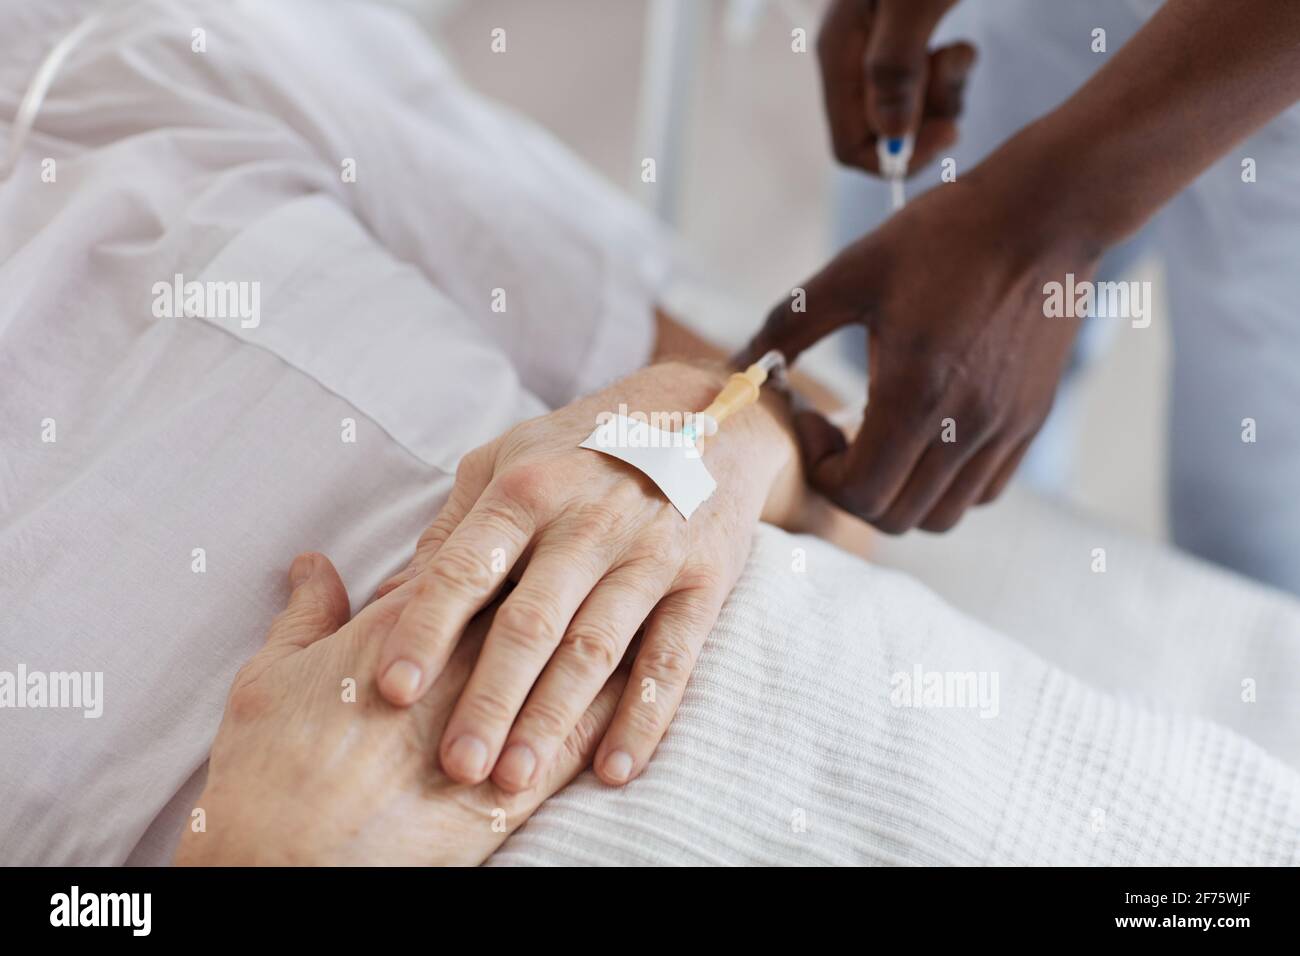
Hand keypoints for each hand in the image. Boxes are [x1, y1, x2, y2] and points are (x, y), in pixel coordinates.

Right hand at [175, 553, 625, 865]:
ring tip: (635, 598)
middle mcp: (458, 664)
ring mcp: (492, 722)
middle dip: (562, 571)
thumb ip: (306, 612)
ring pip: (565, 660)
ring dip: (602, 629)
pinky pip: (582, 738)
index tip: (524, 520)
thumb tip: (313, 563)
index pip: (468, 563)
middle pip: (530, 599)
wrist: (287, 861)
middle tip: (591, 544)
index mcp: (403, 624)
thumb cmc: (268, 768)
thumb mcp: (272, 675)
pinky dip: (617, 713)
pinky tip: (640, 691)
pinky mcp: (513, 788)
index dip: (496, 543)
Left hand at [372, 362, 803, 790]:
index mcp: (526, 489)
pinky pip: (671, 660)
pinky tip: (613, 770)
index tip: (392, 688)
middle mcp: (588, 521)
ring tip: (516, 780)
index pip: (466, 567)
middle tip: (457, 764)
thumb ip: (453, 529)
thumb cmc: (581, 447)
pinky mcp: (702, 582)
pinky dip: (644, 718)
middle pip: (531, 622)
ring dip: (555, 720)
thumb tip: (386, 599)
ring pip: (595, 649)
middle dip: (490, 697)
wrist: (704, 417)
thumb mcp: (508, 459)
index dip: (427, 628)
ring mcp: (650, 553)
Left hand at [738, 161, 1098, 533]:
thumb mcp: (851, 272)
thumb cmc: (943, 236)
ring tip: (882, 438)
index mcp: (915, 396)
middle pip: (895, 519)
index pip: (859, 495)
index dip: (820, 471)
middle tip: (838, 434)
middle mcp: (964, 428)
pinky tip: (927, 433)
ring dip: (898, 494)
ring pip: (942, 516)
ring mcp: (1003, 430)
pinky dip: (945, 485)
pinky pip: (984, 491)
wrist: (1044, 213)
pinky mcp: (1029, 422)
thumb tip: (741, 364)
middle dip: (851, 488)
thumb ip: (790, 326)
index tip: (814, 418)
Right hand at [818, 0, 974, 172]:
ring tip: (959, 51)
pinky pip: (927, 89)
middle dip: (928, 120)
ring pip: (911, 114)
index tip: (946, 134)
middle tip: (955, 76)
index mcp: (838, 52)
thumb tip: (891, 135)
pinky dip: (952, 76)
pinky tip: (958, 46)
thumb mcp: (913, 2)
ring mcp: (877, 54)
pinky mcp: (906, 45)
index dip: (897, 157)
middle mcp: (851, 60)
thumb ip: (897, 65)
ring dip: (945, 95)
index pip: (850, 146)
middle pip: (883, 134)